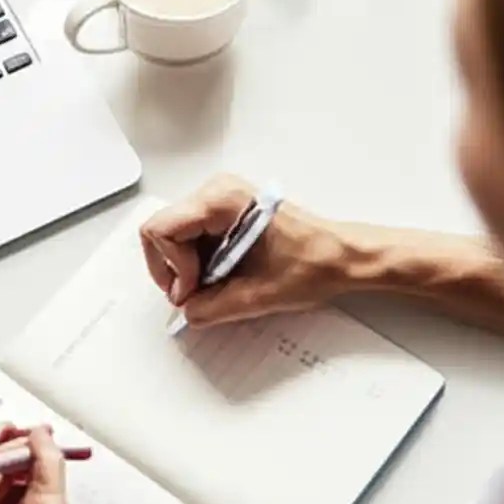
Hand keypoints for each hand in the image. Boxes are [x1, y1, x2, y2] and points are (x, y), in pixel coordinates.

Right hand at [140, 174, 342, 328]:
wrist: (343, 256)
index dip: (171, 268)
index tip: (193, 290)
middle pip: (163, 231)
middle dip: (173, 269)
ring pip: (174, 234)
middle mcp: (217, 191)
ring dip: (186, 267)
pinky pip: (191, 235)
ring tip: (212, 286)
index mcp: (222, 201)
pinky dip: (197, 261)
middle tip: (194, 294)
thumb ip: (212, 308)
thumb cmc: (314, 263)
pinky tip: (220, 275)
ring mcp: (220, 199)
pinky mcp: (225, 211)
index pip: (161, 230)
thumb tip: (187, 312)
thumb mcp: (257, 296)